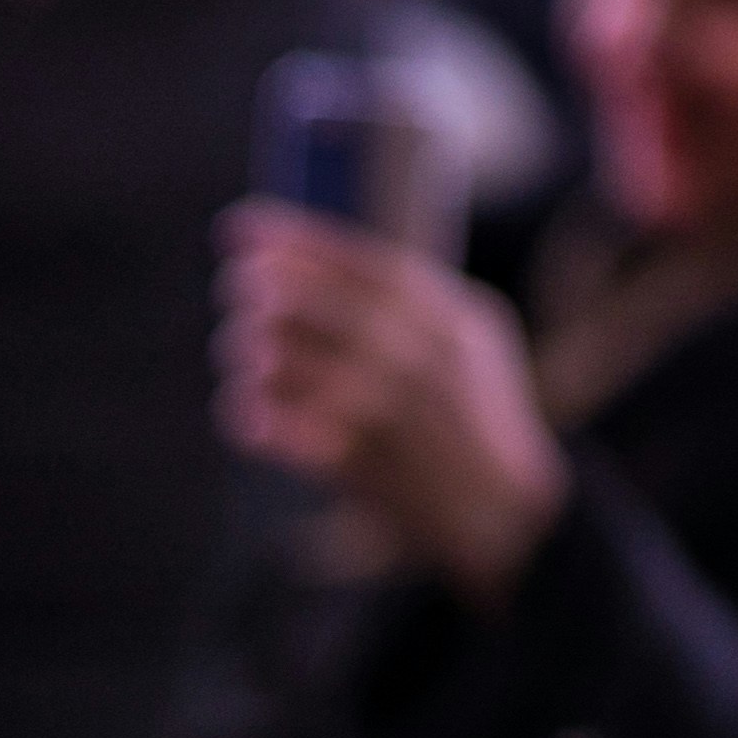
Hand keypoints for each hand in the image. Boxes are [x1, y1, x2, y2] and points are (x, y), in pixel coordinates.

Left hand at [219, 203, 568, 600]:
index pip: (357, 262)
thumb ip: (419, 298)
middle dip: (259, 287)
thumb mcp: (476, 340)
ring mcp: (375, 412)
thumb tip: (330, 257)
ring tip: (249, 349)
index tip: (243, 224)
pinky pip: (263, 421)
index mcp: (446, 320)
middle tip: (237, 285)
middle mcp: (409, 359)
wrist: (500, 512)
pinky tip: (250, 405)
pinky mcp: (343, 461)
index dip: (294, 239)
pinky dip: (247, 409)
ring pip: (274, 360)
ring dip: (249, 349)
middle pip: (306, 303)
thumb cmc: (481, 416)